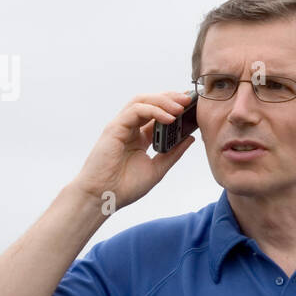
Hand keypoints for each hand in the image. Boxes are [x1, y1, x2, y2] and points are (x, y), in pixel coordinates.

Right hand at [71, 91, 197, 209]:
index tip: (192, 106)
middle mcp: (130, 128)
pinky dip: (154, 110)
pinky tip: (169, 118)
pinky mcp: (114, 128)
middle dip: (170, 98)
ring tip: (181, 106)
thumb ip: (173, 153)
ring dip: (163, 101)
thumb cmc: (125, 187)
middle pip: (150, 102)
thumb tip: (190, 138)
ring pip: (142, 101)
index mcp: (139, 138)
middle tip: (189, 100)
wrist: (103, 198)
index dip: (174, 107)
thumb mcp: (157, 169)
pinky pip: (136, 110)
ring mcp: (121, 126)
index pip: (157, 114)